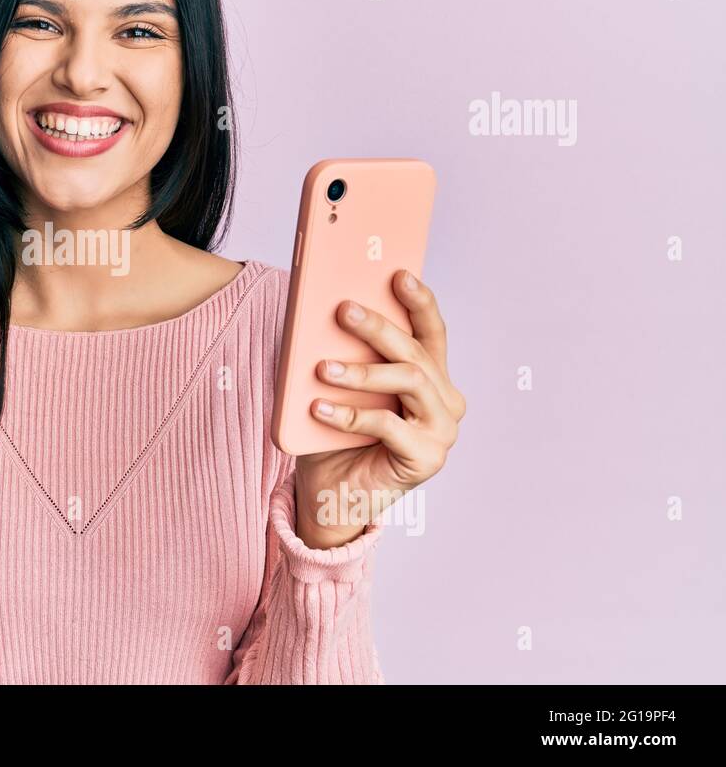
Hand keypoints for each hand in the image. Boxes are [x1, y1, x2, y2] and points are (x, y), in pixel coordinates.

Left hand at [293, 269, 466, 548]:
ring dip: (362, 371)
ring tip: (322, 368)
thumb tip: (324, 314)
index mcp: (431, 377)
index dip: (419, 301)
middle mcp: (445, 401)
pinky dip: (350, 415)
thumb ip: (346, 354)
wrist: (332, 492)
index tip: (398, 274)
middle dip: (379, 327)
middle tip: (343, 310)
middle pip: (415, 352)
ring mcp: (442, 431)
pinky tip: (319, 409)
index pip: (431, 332)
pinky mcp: (426, 458)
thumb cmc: (336, 435)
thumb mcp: (341, 387)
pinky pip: (388, 426)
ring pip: (408, 381)